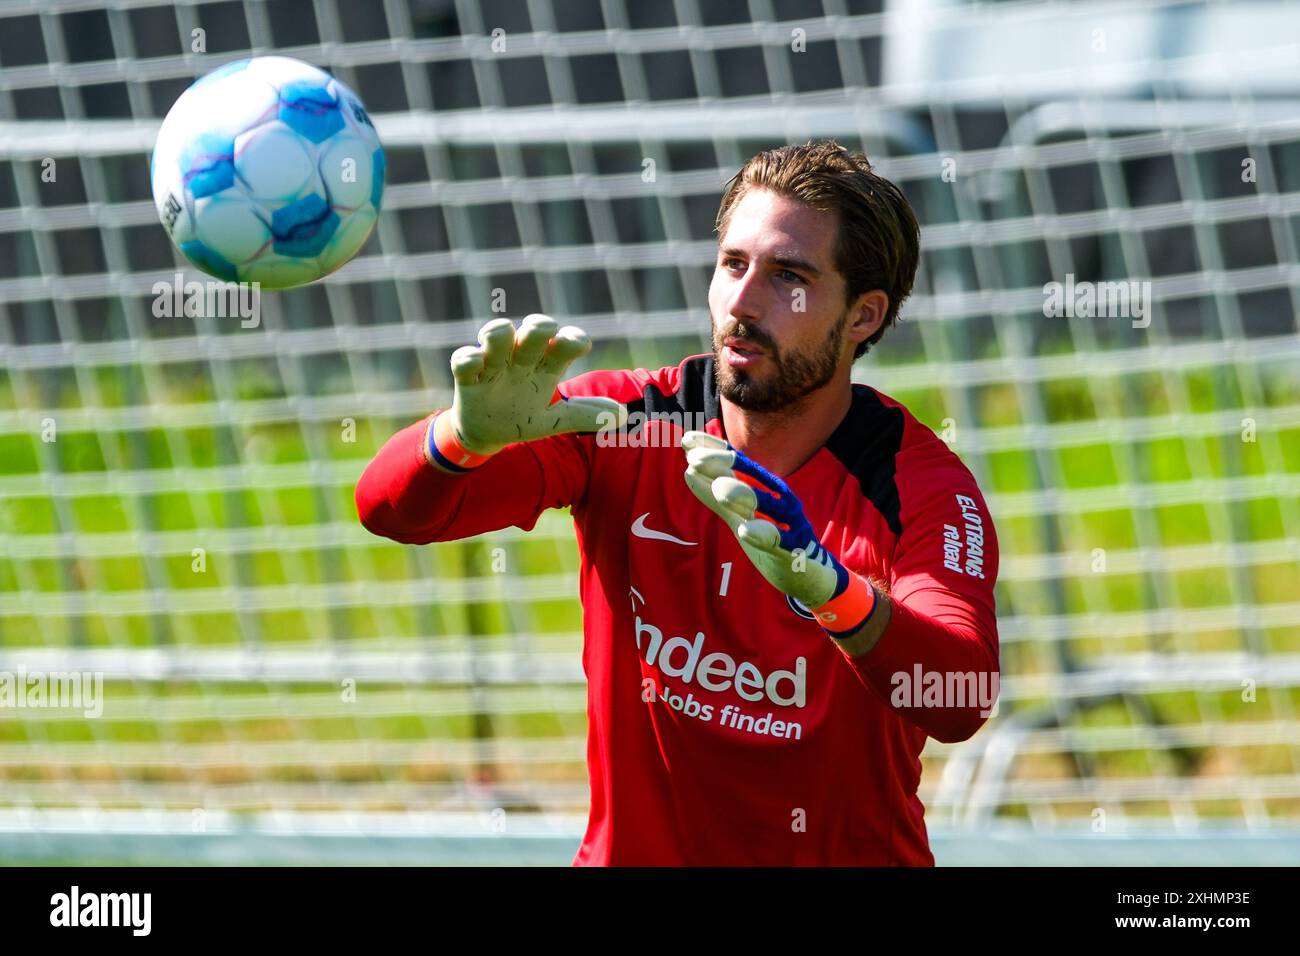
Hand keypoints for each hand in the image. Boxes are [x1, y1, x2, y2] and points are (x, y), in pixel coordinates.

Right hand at [436, 315, 625, 460]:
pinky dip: (469, 358)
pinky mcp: (467, 376)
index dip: (573, 339)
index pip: (566, 341)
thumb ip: (584, 414)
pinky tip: (476, 365)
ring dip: (500, 333)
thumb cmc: (523, 416)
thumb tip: (621, 415)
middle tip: (542, 334)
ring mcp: (495, 364)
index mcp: (547, 365)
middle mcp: (523, 358)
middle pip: (535, 329)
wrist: (486, 434)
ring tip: (496, 343)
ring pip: (499, 333)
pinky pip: (463, 359)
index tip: (578, 346)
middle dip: (540, 326)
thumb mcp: (554, 420)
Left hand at [682, 430, 876, 635]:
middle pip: (748, 479)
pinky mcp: (796, 550)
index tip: (687, 441)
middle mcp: (779, 500)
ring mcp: (789, 523)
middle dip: (723, 468)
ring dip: (743, 495)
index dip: (715, 452)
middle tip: (695, 459)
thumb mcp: (738, 517)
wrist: (809, 574)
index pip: (738, 465)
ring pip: (766, 506)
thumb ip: (714, 496)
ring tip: (720, 488)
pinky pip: (779, 541)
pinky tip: (746, 531)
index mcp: (765, 490)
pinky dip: (764, 535)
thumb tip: (687, 469)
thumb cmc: (772, 540)